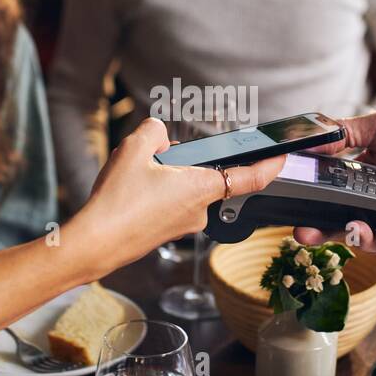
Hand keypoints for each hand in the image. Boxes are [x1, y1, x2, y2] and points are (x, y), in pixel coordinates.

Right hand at [72, 118, 284, 271]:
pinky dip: (155, 192)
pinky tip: (131, 193)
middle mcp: (199, 211)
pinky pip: (170, 203)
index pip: (250, 177)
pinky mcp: (167, 232)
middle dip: (182, 159)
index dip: (269, 165)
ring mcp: (183, 225)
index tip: (280, 156)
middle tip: (153, 156)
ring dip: (165, 176)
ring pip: (184, 187)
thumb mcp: (134, 149)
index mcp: (201, 188)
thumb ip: (154, 131)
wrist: (95, 243)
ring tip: (133, 177)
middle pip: (204, 173)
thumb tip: (160, 135)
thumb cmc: (117, 202)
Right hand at [293, 110, 375, 258]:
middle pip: (344, 224)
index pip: (333, 196)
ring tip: (357, 228)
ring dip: (360, 237)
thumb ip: (348, 131)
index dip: (314, 204)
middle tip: (304, 233)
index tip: (295, 207)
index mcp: (368, 180)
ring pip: (372, 241)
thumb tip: (311, 136)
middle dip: (322, 232)